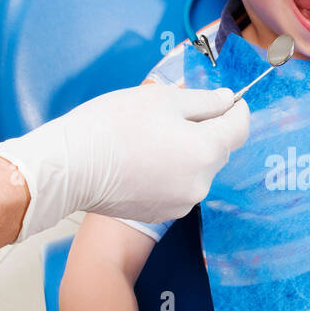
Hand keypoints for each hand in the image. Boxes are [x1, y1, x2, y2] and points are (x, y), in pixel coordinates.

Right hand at [0, 83, 249, 239]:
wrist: (69, 168)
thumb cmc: (112, 125)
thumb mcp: (163, 98)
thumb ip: (204, 101)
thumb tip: (228, 101)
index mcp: (206, 151)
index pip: (239, 127)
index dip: (237, 108)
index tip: (229, 97)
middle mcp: (201, 183)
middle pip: (218, 149)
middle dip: (207, 128)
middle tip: (176, 110)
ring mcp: (182, 202)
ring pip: (197, 168)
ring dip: (187, 150)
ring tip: (152, 134)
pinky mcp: (163, 213)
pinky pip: (178, 185)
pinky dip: (171, 169)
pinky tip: (143, 157)